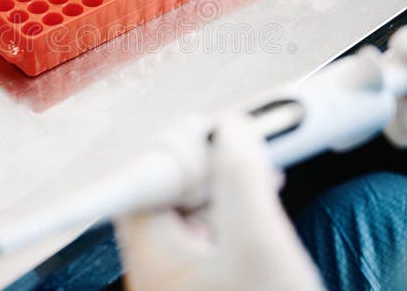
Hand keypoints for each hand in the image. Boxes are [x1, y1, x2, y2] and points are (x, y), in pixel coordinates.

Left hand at [114, 113, 322, 290]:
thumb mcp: (260, 248)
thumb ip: (241, 180)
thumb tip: (232, 130)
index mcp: (153, 260)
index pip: (143, 181)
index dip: (176, 149)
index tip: (212, 131)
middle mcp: (162, 267)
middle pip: (169, 189)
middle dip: (207, 160)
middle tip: (242, 142)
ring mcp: (188, 276)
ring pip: (195, 206)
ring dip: (226, 179)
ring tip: (260, 163)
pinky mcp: (215, 279)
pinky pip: (216, 227)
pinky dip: (238, 204)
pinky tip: (263, 193)